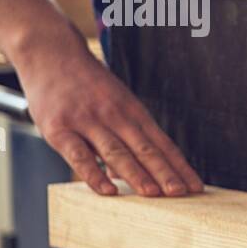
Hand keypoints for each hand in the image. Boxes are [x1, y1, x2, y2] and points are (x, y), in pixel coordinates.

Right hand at [16, 32, 203, 197]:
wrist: (50, 53)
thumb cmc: (86, 86)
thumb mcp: (114, 104)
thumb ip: (124, 137)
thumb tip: (128, 174)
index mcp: (133, 111)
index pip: (162, 144)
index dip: (180, 166)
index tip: (196, 187)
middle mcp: (115, 115)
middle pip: (145, 149)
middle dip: (165, 173)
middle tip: (182, 194)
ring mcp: (87, 121)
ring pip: (116, 152)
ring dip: (137, 174)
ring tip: (153, 194)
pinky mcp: (59, 128)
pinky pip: (79, 155)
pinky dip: (93, 174)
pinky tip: (107, 190)